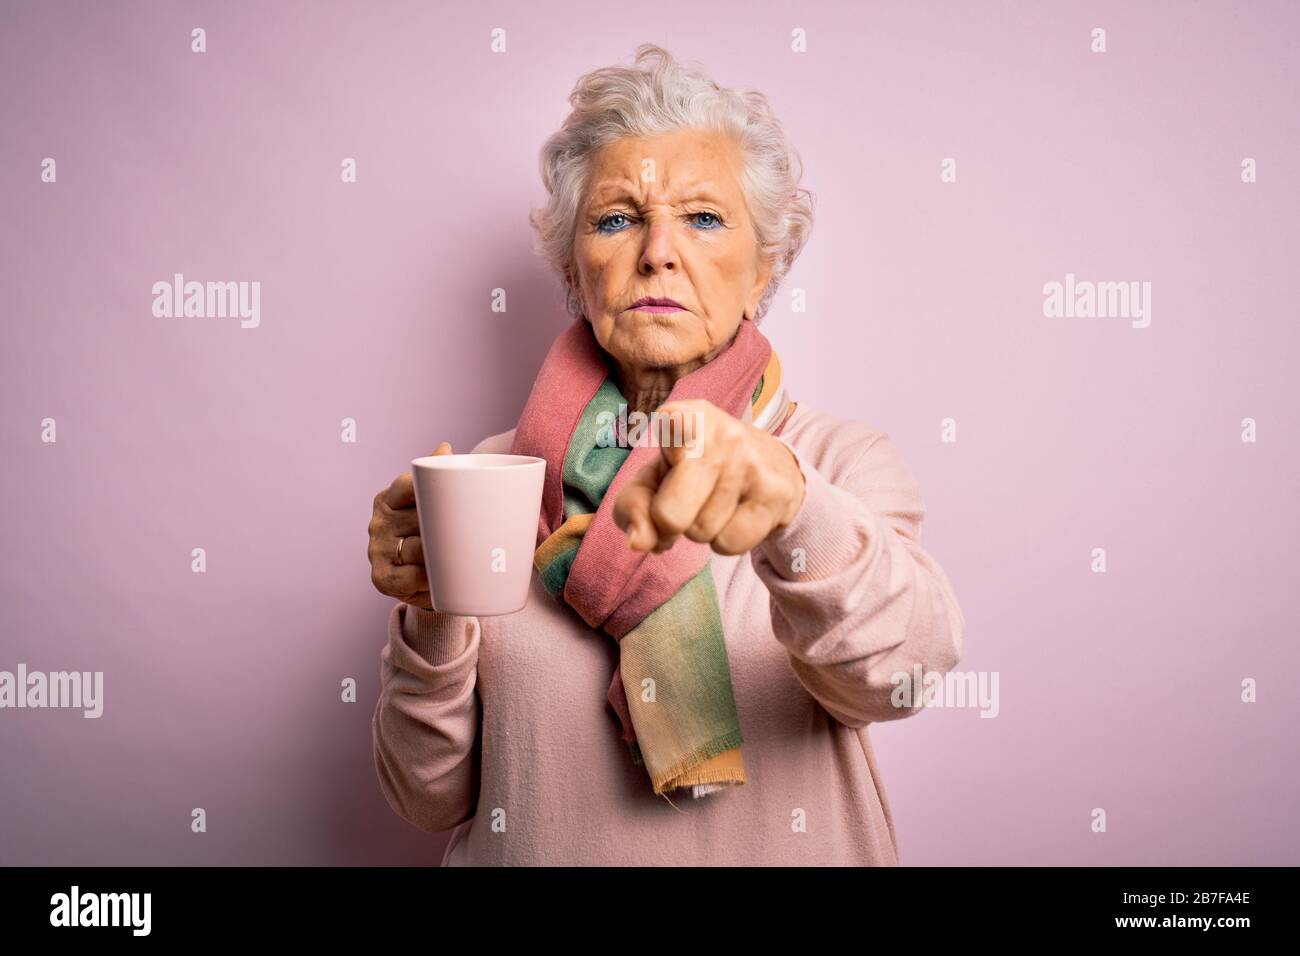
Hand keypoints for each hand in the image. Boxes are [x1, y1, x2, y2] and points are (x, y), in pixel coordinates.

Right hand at [367, 441, 452, 609]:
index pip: (407, 486)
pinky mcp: (381, 578)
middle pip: (417, 519)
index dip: (427, 487)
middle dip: (444, 526)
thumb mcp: (436, 508)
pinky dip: (427, 578)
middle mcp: (378, 522)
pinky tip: (440, 578)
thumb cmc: (437, 537)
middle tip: (475, 529)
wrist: (432, 583)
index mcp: (389, 499)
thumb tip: (445, 446)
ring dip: (440, 554)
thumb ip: (441, 479)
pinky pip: (409, 577)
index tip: (450, 490)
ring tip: (465, 555)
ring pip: (416, 548)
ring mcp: (377, 550)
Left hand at [612, 399, 806, 555]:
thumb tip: (639, 543)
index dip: (649, 491)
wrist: (771, 466)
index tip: (669, 468)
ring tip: (717, 502)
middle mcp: (719, 432)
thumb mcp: (654, 478)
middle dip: (672, 523)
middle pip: (670, 515)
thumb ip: (632, 506)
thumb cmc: (696, 470)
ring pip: (702, 532)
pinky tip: (738, 514)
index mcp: (682, 417)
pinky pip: (730, 543)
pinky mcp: (775, 491)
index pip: (649, 465)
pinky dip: (727, 541)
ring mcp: (750, 461)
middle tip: (688, 502)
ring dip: (703, 530)